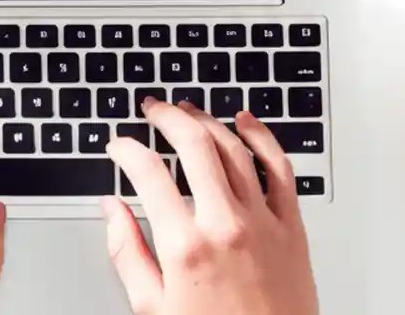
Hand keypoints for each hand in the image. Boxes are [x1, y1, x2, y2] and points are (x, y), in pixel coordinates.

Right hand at [104, 98, 318, 314]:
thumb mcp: (154, 308)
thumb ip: (127, 253)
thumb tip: (112, 211)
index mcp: (186, 247)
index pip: (149, 174)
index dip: (128, 150)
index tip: (120, 146)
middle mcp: (226, 226)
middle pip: (194, 145)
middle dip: (167, 117)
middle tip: (153, 110)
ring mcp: (264, 223)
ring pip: (235, 148)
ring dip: (208, 121)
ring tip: (189, 113)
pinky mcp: (293, 227)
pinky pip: (279, 168)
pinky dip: (262, 138)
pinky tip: (246, 123)